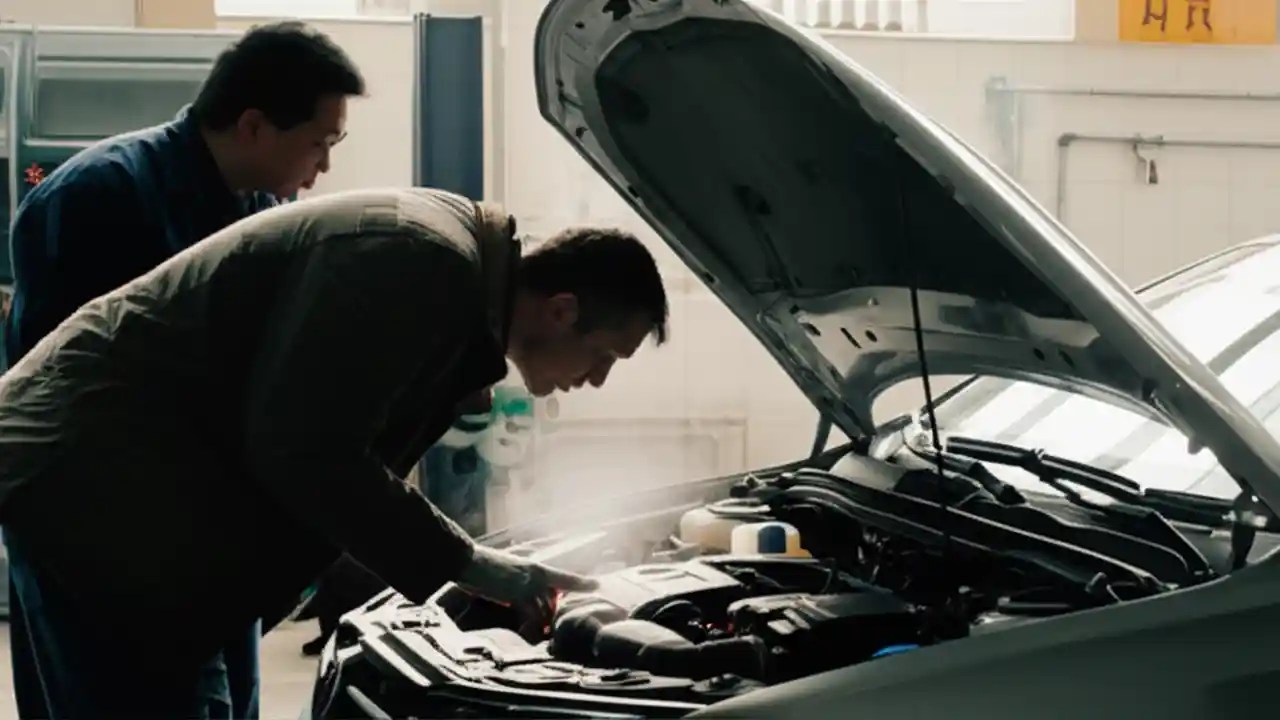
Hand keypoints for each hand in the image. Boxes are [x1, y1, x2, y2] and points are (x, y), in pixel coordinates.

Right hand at [456, 545, 597, 638]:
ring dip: (545, 621)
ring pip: (546, 608)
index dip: (583, 583)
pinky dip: (533, 624)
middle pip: (556, 599)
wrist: (471, 560)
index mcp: (537, 567)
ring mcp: (529, 585)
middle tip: (552, 625)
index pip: (566, 577)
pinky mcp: (517, 594)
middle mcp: (537, 575)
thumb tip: (526, 594)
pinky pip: (532, 613)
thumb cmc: (487, 564)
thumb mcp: (512, 568)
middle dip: (555, 614)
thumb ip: (524, 580)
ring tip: (544, 632)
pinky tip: (532, 631)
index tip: (599, 585)